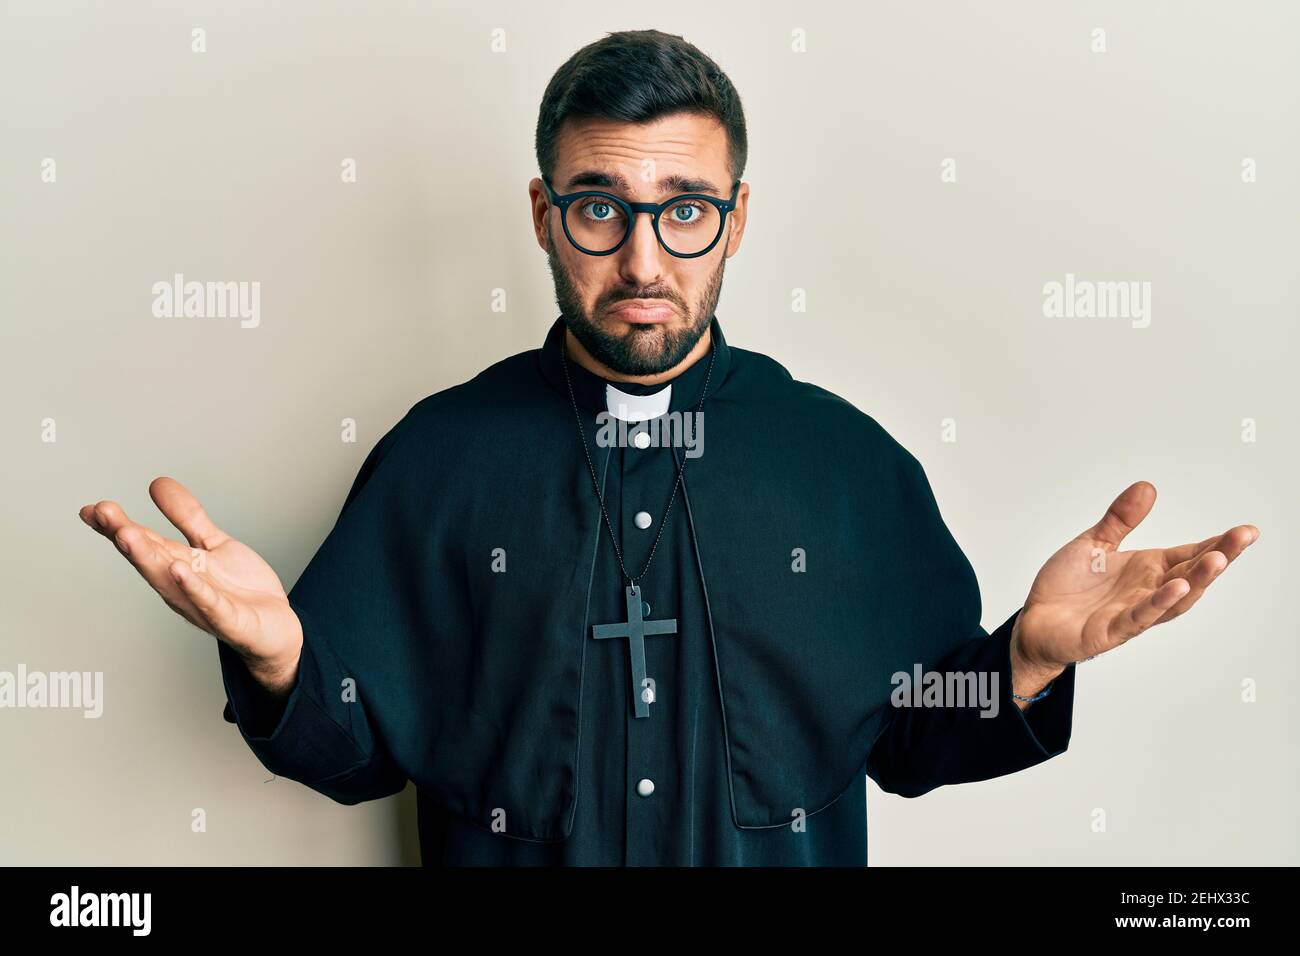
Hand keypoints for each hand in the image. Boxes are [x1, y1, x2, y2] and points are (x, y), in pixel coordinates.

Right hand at [79, 477, 302, 692]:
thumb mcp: (214, 544)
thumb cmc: (239, 589)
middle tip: (103, 513)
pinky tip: (179, 568)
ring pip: (170, 580)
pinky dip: (193, 587)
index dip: (116, 527)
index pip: (143, 543)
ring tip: (128, 534)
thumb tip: (157, 483)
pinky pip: (209, 602)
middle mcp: (182, 586)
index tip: (90, 509)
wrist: (276, 627)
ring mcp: (202, 604)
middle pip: (149, 559)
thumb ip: (187, 517)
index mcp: (176, 565)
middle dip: (126, 536)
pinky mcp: (228, 619)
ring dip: (148, 558)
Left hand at [1010, 481, 1257, 689]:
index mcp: (1146, 569)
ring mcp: (1132, 612)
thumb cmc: (1067, 587)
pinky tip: (1177, 588)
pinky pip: (1139, 616)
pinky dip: (1158, 602)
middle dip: (1218, 556)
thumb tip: (1148, 487)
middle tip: (1244, 537)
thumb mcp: (1094, 543)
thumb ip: (1120, 518)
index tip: (1246, 530)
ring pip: (1173, 598)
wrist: (1034, 621)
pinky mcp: (1111, 631)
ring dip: (1197, 581)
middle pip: (1190, 574)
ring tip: (1217, 560)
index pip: (1189, 554)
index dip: (1217, 544)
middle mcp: (1146, 591)